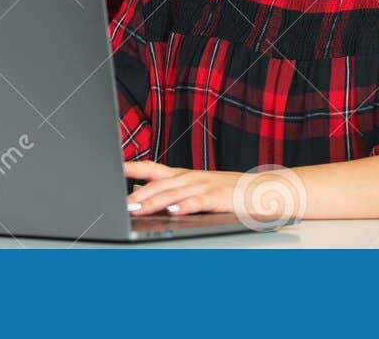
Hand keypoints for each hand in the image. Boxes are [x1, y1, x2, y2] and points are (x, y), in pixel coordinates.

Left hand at [123, 159, 242, 215]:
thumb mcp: (198, 188)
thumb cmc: (230, 191)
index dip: (132, 167)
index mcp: (184, 175)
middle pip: (158, 183)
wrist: (265, 189)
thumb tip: (144, 193)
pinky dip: (184, 206)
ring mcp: (204, 185)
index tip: (112, 169)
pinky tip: (173, 211)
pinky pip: (197, 201)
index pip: (152, 168)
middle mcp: (191, 177)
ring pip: (172, 193)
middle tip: (119, 203)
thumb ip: (173, 191)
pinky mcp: (217, 197)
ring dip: (152, 201)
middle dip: (137, 194)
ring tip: (135, 208)